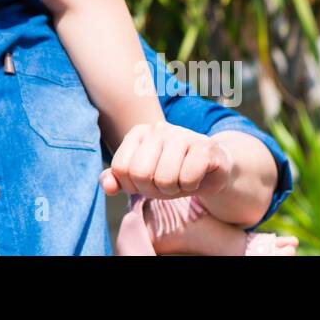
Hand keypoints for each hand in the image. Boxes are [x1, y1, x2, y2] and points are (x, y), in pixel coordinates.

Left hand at [99, 121, 233, 198]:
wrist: (212, 169)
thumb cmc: (172, 172)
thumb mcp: (142, 177)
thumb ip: (119, 179)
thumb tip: (107, 186)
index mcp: (139, 132)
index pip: (121, 168)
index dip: (133, 186)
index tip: (147, 183)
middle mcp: (158, 129)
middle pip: (140, 173)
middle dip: (153, 190)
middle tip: (166, 185)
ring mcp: (183, 134)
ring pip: (165, 178)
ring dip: (174, 190)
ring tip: (181, 181)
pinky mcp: (205, 147)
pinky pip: (188, 178)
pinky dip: (191, 187)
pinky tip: (196, 178)